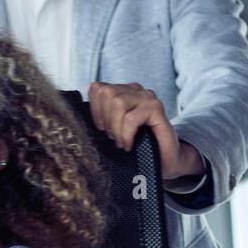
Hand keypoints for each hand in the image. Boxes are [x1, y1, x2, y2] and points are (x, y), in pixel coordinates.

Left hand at [87, 81, 203, 181]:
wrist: (167, 159)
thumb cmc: (140, 146)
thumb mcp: (115, 130)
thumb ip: (103, 118)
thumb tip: (80, 118)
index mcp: (123, 92)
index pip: (97, 88)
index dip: (95, 110)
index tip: (102, 129)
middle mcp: (135, 90)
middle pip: (106, 93)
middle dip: (106, 119)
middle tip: (114, 138)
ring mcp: (147, 97)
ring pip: (118, 103)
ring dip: (116, 128)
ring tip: (122, 141)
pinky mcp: (156, 108)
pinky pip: (131, 118)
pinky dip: (127, 134)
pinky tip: (130, 144)